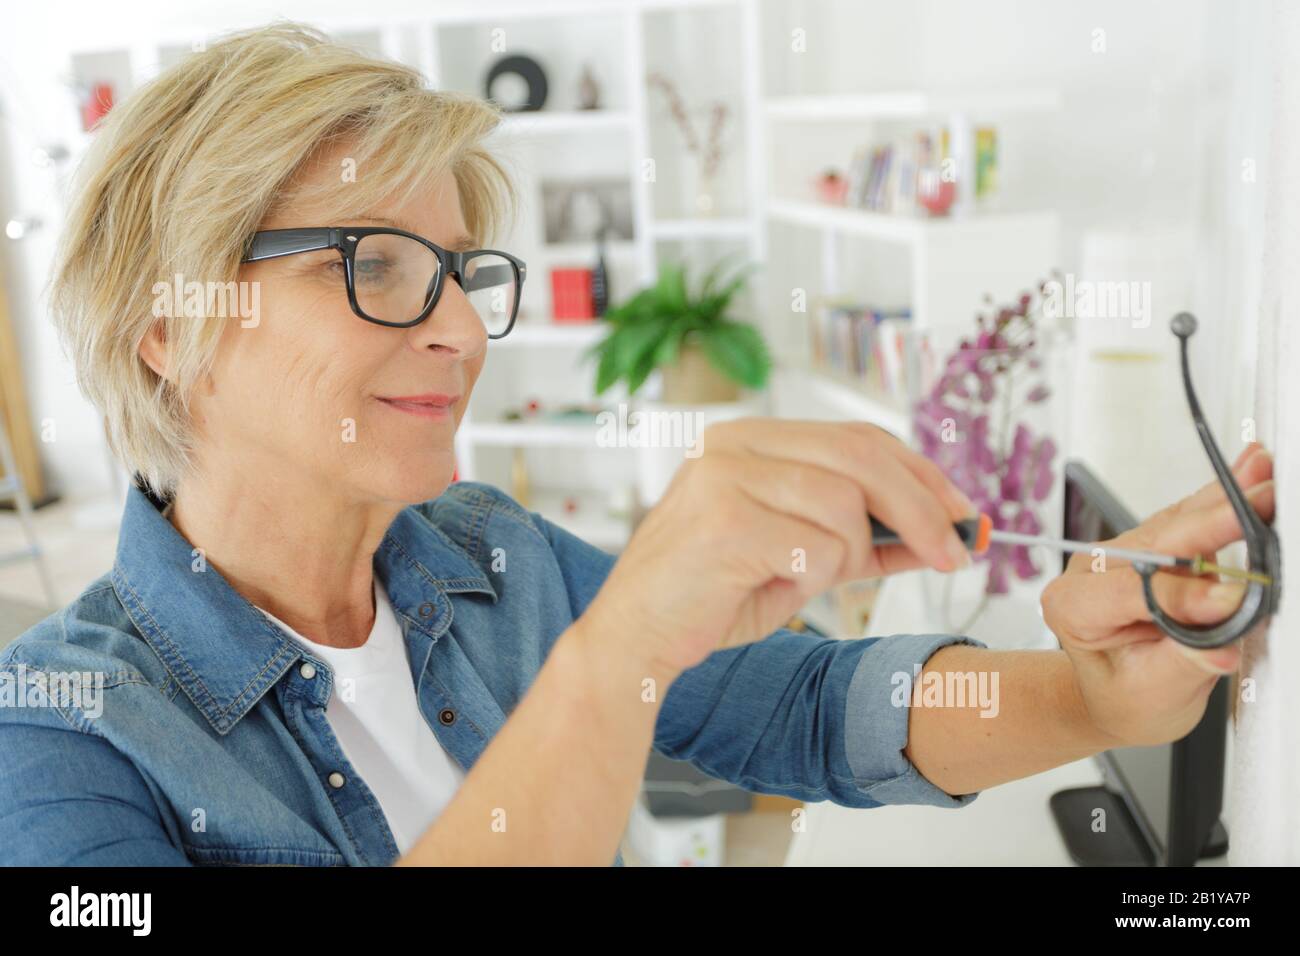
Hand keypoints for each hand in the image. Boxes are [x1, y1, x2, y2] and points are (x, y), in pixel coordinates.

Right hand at [581, 418, 975, 677]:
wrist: (636, 640)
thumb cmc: (712, 597)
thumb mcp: (801, 557)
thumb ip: (862, 535)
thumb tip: (945, 532)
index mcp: (751, 437)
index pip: (859, 437)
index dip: (921, 473)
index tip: (963, 514)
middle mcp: (734, 443)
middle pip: (864, 457)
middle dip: (923, 508)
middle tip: (956, 555)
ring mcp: (725, 477)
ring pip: (845, 505)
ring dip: (848, 555)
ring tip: (808, 580)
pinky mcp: (725, 521)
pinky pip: (818, 547)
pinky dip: (816, 577)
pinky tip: (777, 585)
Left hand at [1042, 443, 1274, 747]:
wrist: (1118, 696)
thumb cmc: (1125, 698)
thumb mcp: (1154, 694)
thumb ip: (1187, 661)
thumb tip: (1222, 644)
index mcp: (1076, 606)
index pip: (1133, 592)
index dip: (1184, 593)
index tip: (1231, 599)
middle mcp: (1096, 570)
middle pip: (1159, 542)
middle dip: (1213, 524)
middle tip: (1261, 504)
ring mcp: (1127, 553)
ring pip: (1179, 522)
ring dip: (1226, 502)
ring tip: (1262, 475)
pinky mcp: (1158, 545)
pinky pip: (1193, 519)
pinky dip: (1225, 501)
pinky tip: (1251, 471)